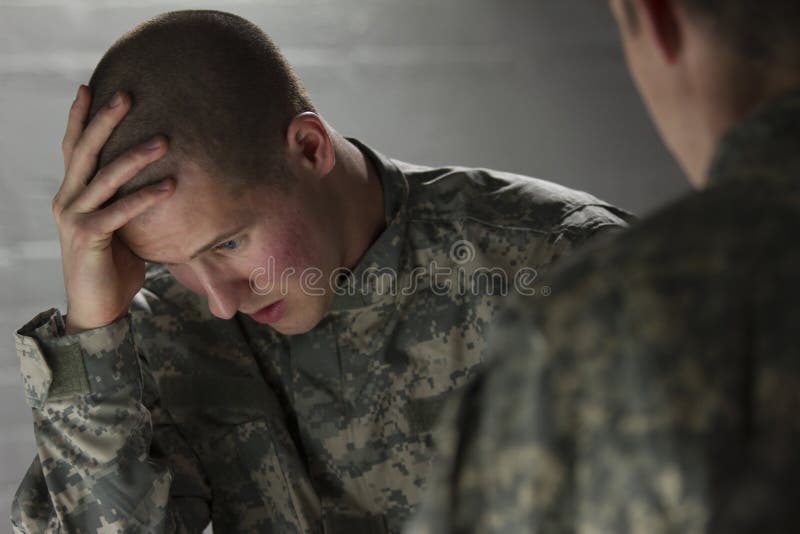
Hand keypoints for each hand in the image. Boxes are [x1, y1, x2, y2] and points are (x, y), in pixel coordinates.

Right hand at [52, 86, 173, 333]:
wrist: (96, 309)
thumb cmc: (114, 267)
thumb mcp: (121, 228)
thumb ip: (129, 204)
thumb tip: (166, 183)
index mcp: (71, 194)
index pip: (74, 148)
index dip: (80, 118)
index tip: (91, 88)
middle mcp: (66, 200)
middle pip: (85, 151)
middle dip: (105, 120)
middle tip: (127, 94)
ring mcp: (73, 218)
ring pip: (104, 177)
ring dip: (135, 156)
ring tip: (165, 139)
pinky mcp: (88, 238)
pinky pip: (119, 211)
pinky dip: (145, 197)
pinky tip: (170, 185)